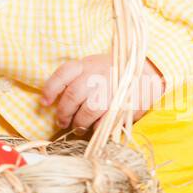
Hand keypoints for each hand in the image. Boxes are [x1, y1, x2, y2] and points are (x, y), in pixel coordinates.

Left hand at [40, 53, 167, 135]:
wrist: (148, 74)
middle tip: (62, 121)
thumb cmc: (115, 72)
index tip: (44, 102)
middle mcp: (96, 76)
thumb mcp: (95, 66)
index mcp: (87, 65)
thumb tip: (56, 98)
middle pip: (72, 96)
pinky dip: (95, 127)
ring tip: (77, 127)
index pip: (62, 74)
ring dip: (78, 123)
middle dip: (63, 112)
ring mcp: (109, 92)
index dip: (50, 89)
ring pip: (86, 112)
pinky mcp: (120, 106)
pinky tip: (94, 127)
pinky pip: (102, 122)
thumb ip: (78, 77)